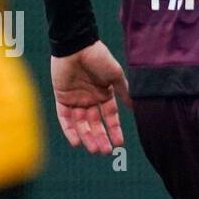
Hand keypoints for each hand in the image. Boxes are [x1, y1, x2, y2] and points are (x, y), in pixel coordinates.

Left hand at [50, 40, 130, 154]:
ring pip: (81, 124)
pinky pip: (65, 118)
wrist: (77, 47)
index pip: (110, 117)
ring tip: (93, 149)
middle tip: (104, 152)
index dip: (115, 130)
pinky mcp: (62, 98)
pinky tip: (76, 141)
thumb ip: (124, 91)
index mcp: (105, 94)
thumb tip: (136, 107)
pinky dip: (70, 130)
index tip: (120, 144)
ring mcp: (76, 100)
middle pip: (95, 124)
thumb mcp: (115, 75)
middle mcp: (91, 100)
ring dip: (87, 137)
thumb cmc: (99, 58)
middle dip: (100, 137)